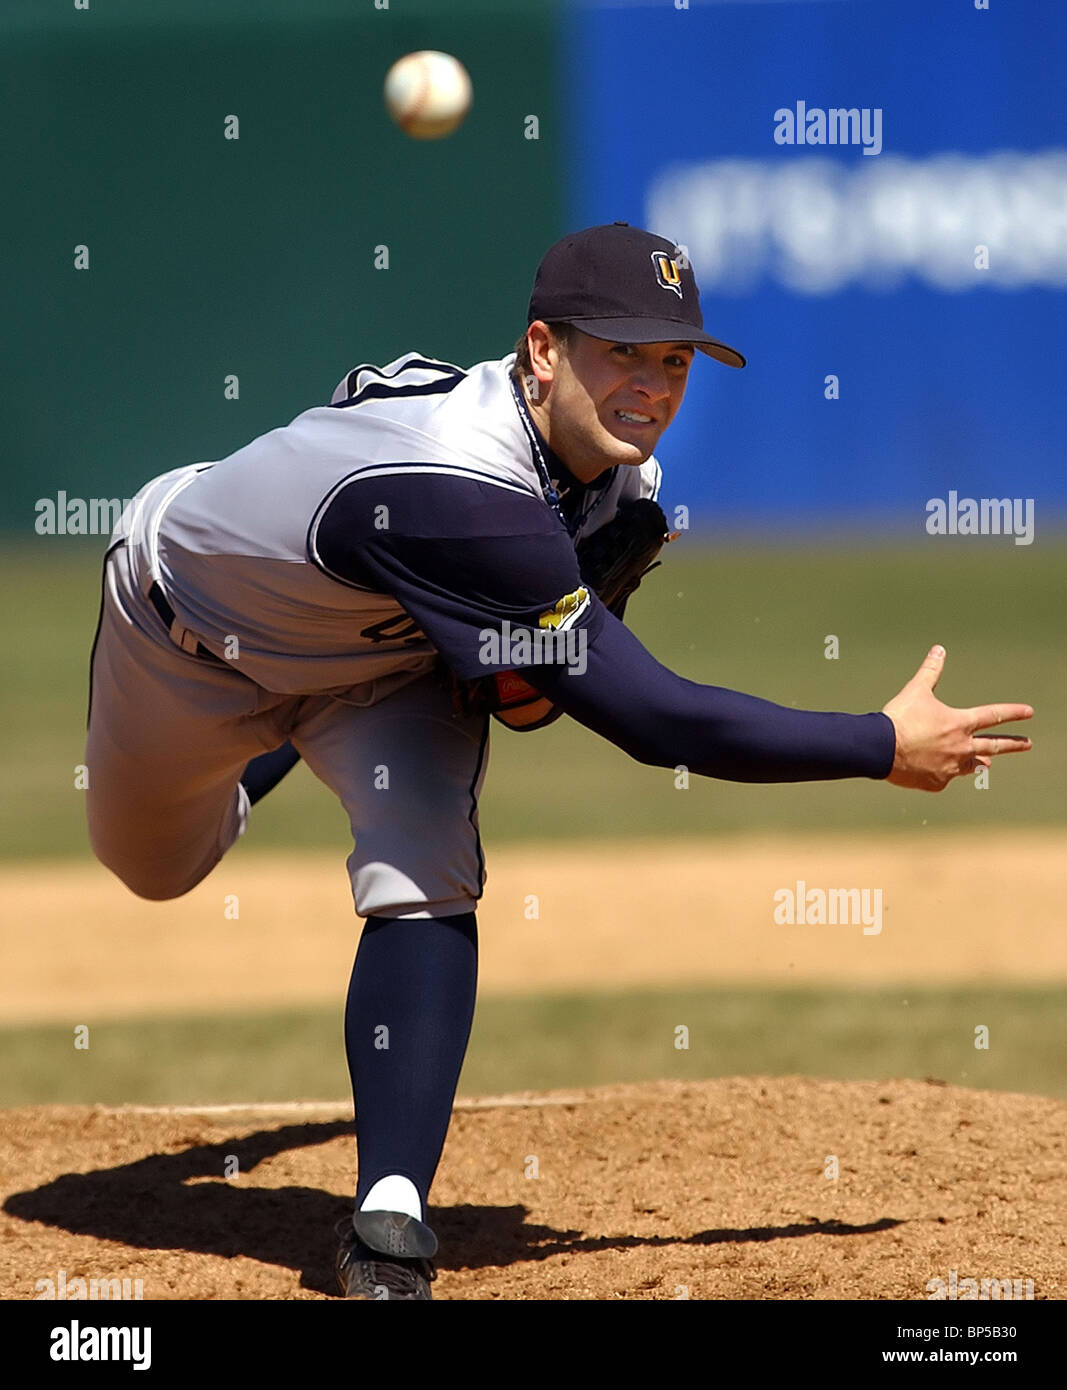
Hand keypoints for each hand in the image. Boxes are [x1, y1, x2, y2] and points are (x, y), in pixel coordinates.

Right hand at [881, 645, 1032, 791]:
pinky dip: (942, 772)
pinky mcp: (937, 782)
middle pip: (994, 746)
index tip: (1029, 712)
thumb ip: (930, 671)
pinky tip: (936, 770)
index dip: (1013, 712)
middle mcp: (961, 747)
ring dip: (980, 762)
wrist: (881, 748)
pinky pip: (944, 777)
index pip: (993, 715)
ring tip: (986, 764)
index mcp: (959, 723)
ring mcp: (950, 767)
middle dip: (1014, 744)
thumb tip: (939, 650)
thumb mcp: (916, 691)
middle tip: (1028, 744)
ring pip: (972, 766)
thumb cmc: (900, 718)